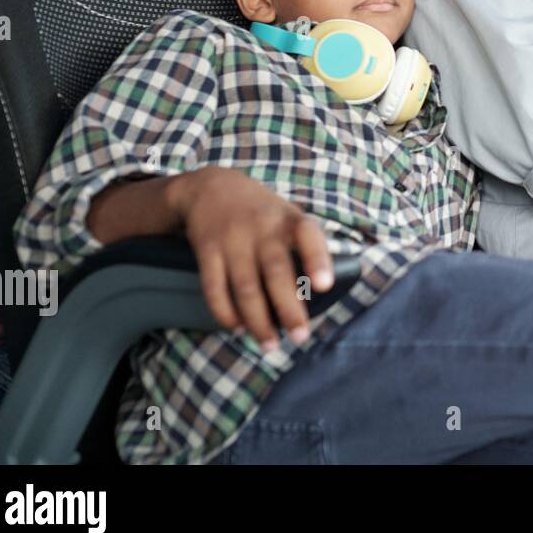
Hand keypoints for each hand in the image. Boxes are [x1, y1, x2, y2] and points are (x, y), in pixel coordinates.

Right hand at [167, 167, 334, 351]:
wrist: (211, 186)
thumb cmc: (263, 212)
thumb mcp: (289, 215)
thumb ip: (307, 246)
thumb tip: (325, 291)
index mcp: (289, 220)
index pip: (308, 236)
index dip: (317, 260)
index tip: (325, 286)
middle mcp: (262, 229)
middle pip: (277, 272)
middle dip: (289, 308)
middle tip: (300, 337)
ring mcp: (233, 240)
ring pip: (246, 287)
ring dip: (258, 320)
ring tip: (269, 345)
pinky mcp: (207, 250)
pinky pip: (214, 287)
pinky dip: (225, 311)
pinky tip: (237, 327)